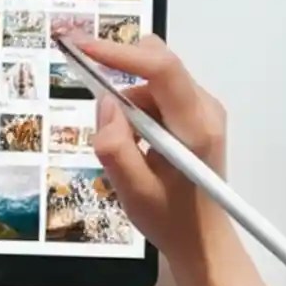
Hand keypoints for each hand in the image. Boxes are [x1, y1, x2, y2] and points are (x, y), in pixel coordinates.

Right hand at [78, 34, 228, 263]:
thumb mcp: (132, 191)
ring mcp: (201, 109)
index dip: (119, 53)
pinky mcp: (192, 114)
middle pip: (156, 65)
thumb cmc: (169, 218)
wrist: (201, 238)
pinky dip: (134, 113)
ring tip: (126, 151)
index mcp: (195, 127)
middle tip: (98, 111)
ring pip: (149, 82)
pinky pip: (153, 95)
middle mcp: (204, 108)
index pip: (162, 69)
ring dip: (125, 106)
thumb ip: (115, 146)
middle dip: (119, 79)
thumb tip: (105, 104)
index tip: (81, 47)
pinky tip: (136, 147)